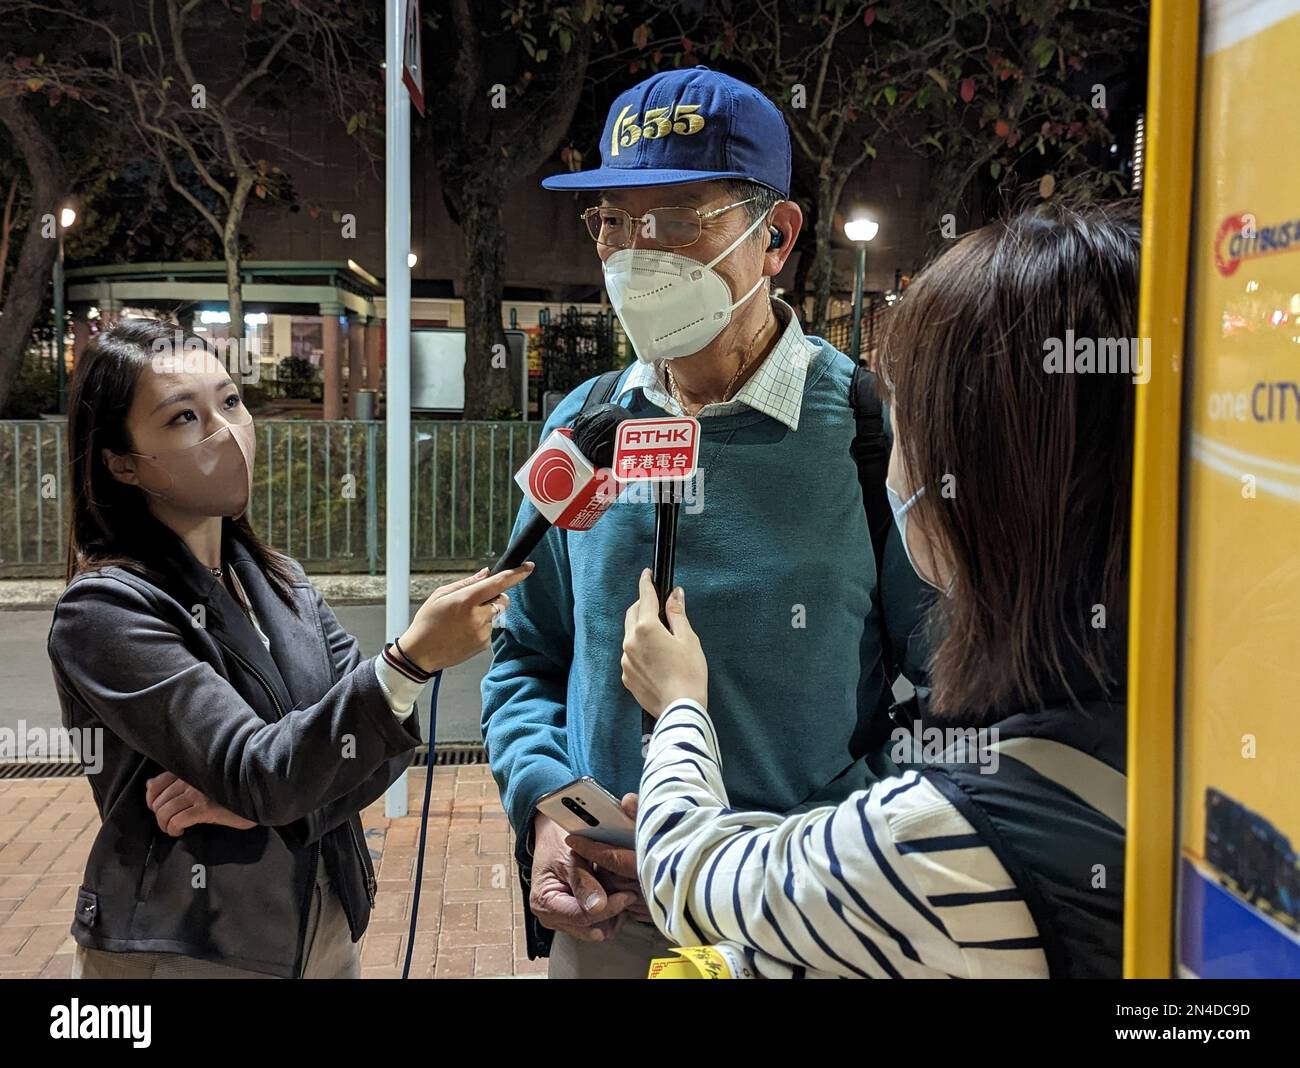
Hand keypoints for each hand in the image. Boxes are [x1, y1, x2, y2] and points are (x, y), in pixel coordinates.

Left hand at [145, 772, 255, 835]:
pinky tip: (180, 832)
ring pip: (165, 811)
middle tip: (169, 822)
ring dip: (165, 824)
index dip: (152, 798)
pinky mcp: (206, 809)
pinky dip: (174, 829)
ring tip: (174, 829)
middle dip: (159, 815)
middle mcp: (192, 778)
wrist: (259, 793)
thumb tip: (149, 784)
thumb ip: (177, 780)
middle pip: (159, 800)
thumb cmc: (232, 787)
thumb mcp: (203, 780)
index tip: (157, 808)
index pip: (157, 782)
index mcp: (191, 769)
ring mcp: (198, 793)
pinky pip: (177, 820)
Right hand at [399, 563, 533, 672]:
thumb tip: (486, 573)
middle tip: (476, 601)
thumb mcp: (440, 595)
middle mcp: (477, 617)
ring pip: (495, 615)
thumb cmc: (427, 622)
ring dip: (485, 614)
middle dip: (496, 596)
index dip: (516, 574)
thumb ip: (467, 583)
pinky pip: (490, 629)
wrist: (420, 653)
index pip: (498, 583)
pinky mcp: (484, 645)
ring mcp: (482, 632)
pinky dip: (481, 626)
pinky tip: (463, 631)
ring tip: (461, 621)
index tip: (529, 567)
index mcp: (465, 600)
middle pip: (503, 600)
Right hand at [564, 793, 651, 923]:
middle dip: (612, 913)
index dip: (607, 908)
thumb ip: (583, 882)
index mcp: (544, 904)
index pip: (581, 917)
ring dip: (614, 915)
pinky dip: (612, 914)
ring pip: (598, 930)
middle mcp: (552, 918)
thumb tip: (597, 906)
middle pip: (590, 928)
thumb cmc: (556, 844)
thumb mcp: (569, 858)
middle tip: (629, 893)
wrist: (552, 837)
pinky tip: (617, 896)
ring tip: (623, 893)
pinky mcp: (576, 919)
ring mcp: (564, 920)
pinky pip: (600, 925)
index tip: (627, 895)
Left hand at [621, 569, 707, 717]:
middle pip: (633, 614)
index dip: (646, 583)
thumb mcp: (688, 639)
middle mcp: (630, 641)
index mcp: (646, 628)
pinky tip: (656, 658)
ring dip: (642, 629)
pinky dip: (640, 649)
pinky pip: (631, 655)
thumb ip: (677, 614)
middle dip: (643, 606)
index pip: (645, 598)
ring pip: (630, 635)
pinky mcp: (626, 676)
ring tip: (661, 637)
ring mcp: (626, 660)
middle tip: (658, 606)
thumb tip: (674, 595)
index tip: (647, 574)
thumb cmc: (689, 673)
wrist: (680, 708)